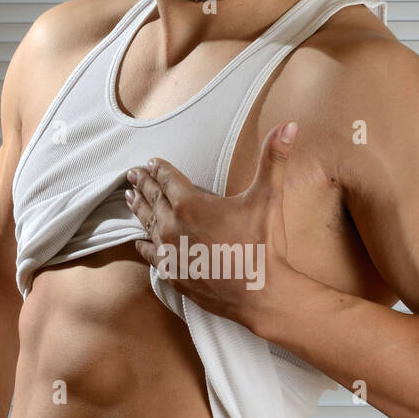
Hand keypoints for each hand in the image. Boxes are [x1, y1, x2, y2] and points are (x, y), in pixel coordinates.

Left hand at [125, 120, 298, 331]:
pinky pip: (152, 256)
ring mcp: (171, 252)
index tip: (151, 162)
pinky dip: (145, 246)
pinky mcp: (173, 273)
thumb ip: (274, 158)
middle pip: (153, 200)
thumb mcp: (268, 196)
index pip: (167, 179)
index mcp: (190, 204)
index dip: (159, 168)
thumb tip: (289, 124)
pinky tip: (139, 243)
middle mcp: (173, 227)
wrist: (260, 293)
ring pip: (148, 226)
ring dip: (139, 210)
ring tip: (129, 199)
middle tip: (132, 174)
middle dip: (143, 184)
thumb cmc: (263, 244)